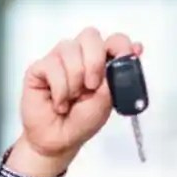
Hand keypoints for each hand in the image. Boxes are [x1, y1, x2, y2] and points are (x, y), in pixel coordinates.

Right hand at [11, 27, 142, 176]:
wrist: (59, 141)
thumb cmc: (83, 121)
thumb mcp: (108, 99)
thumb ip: (119, 73)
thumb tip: (137, 48)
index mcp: (101, 62)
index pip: (114, 40)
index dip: (120, 46)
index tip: (124, 60)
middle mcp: (80, 56)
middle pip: (90, 35)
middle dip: (94, 61)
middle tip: (92, 86)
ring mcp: (59, 59)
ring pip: (69, 48)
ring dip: (74, 80)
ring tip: (72, 99)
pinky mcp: (39, 68)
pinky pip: (51, 65)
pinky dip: (59, 89)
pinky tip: (59, 102)